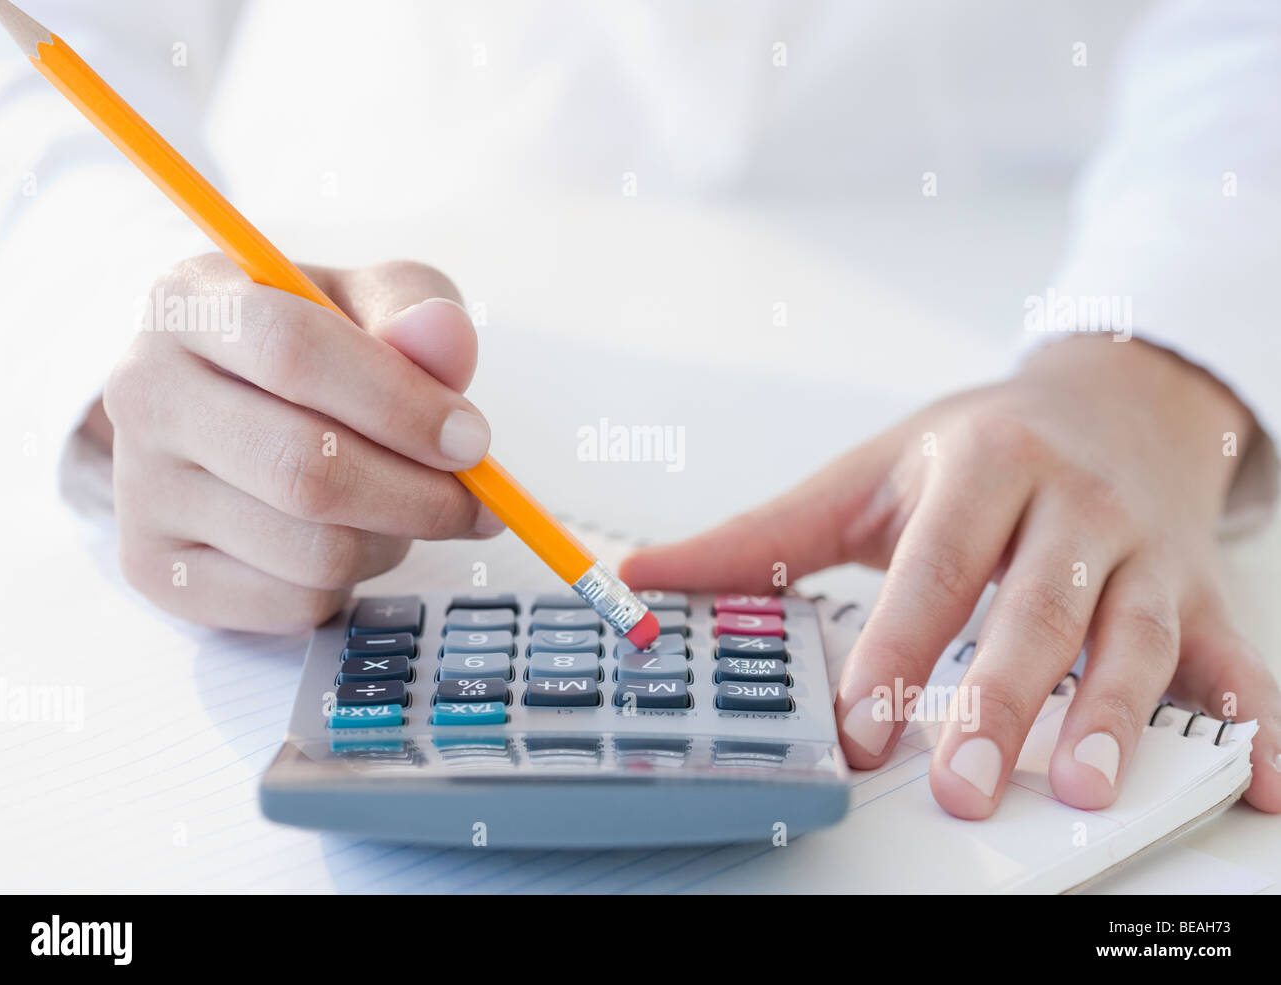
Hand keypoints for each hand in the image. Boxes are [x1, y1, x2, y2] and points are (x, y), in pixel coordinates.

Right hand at [102, 254, 501, 632]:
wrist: (227, 408)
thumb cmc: (313, 348)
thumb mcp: (365, 302)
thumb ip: (414, 307)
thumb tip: (443, 336)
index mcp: (189, 305)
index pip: (292, 352)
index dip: (399, 403)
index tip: (472, 440)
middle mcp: (144, 395)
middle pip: (302, 469)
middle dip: (417, 495)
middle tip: (475, 501)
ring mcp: (141, 492)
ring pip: (310, 551)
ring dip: (390, 540)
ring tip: (400, 507)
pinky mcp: (158, 571)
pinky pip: (292, 603)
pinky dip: (349, 583)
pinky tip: (349, 540)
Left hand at [622, 336, 1280, 816]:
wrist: (1115, 397)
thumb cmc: (980, 446)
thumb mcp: (869, 475)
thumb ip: (764, 536)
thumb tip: (643, 575)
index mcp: (981, 469)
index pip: (934, 567)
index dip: (898, 648)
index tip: (857, 728)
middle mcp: (1071, 506)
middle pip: (1034, 609)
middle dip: (999, 697)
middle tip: (963, 782)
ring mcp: (1145, 553)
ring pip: (1135, 638)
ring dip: (1114, 716)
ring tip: (1082, 788)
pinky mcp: (1200, 593)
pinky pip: (1235, 661)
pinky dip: (1254, 723)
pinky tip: (1258, 784)